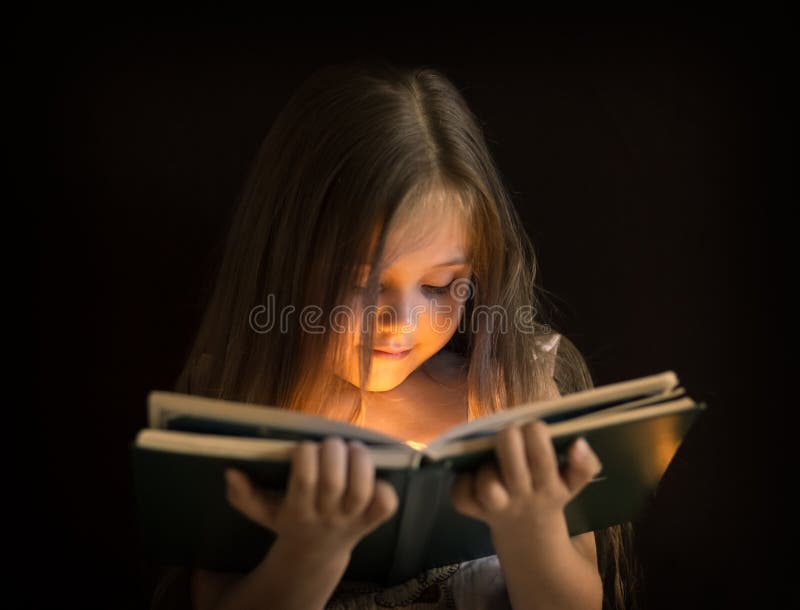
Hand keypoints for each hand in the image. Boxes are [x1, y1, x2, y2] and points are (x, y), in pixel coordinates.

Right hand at [224, 437, 398, 554]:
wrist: (315, 555)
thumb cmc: (289, 519)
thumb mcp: (263, 511)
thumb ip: (244, 495)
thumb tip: (231, 472)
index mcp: (297, 512)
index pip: (304, 480)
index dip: (306, 455)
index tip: (303, 445)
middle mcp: (325, 516)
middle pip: (333, 482)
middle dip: (333, 452)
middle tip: (331, 443)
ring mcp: (351, 520)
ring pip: (361, 491)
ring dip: (360, 462)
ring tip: (354, 448)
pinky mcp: (372, 521)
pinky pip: (385, 506)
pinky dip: (385, 489)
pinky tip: (376, 475)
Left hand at [449, 421, 601, 535]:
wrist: (530, 535)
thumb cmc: (549, 492)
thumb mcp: (573, 482)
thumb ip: (584, 465)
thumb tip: (578, 444)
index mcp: (550, 488)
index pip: (543, 459)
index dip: (535, 434)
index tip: (535, 427)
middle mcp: (524, 498)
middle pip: (512, 467)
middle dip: (508, 438)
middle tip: (511, 432)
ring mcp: (497, 507)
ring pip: (487, 488)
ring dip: (487, 466)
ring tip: (491, 458)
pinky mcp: (474, 510)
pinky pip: (462, 498)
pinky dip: (462, 482)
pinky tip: (471, 473)